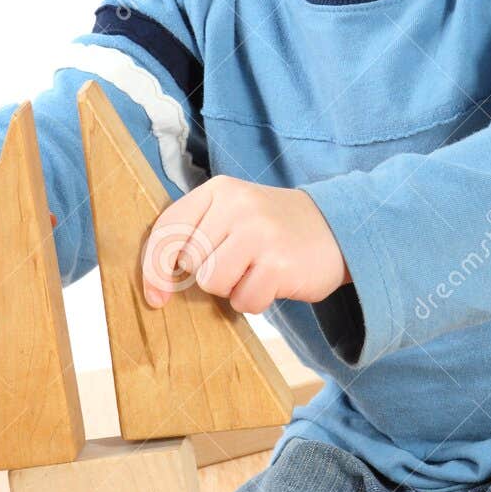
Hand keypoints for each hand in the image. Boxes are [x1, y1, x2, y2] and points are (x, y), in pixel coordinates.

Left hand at [141, 175, 349, 314]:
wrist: (338, 230)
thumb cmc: (273, 230)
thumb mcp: (233, 214)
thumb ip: (197, 233)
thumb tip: (155, 283)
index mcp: (219, 190)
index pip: (167, 229)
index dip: (153, 269)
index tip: (156, 297)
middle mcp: (237, 206)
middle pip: (189, 262)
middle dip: (208, 274)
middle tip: (239, 264)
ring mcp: (259, 233)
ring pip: (212, 283)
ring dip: (231, 289)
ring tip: (256, 272)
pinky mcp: (279, 264)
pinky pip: (243, 301)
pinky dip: (255, 301)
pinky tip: (273, 282)